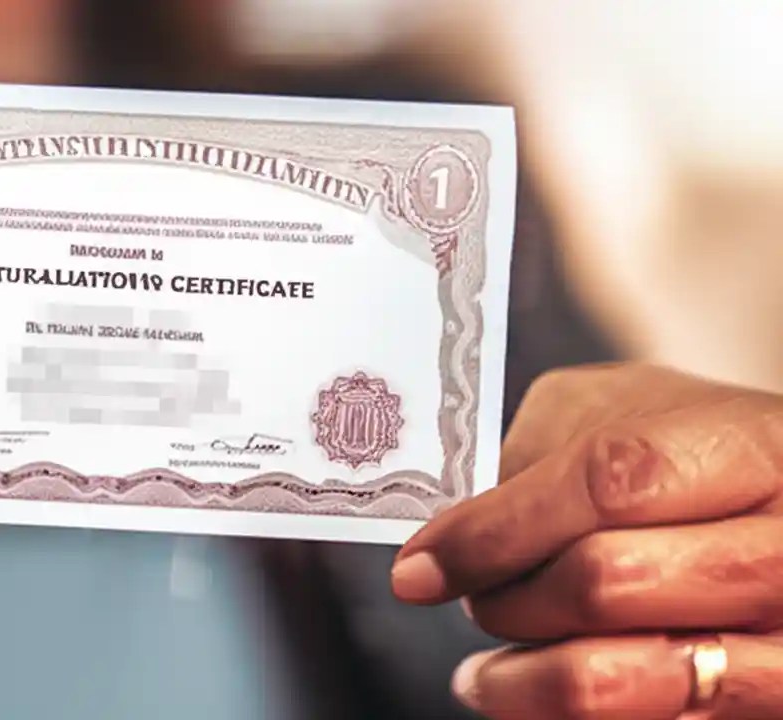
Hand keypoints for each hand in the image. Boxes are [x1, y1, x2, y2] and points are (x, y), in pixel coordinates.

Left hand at [390, 363, 782, 718]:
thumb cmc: (701, 452)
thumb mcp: (632, 408)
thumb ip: (548, 445)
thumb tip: (461, 524)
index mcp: (751, 447)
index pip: (607, 482)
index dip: (496, 528)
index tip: (420, 565)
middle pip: (606, 581)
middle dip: (507, 599)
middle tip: (470, 599)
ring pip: (629, 679)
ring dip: (526, 682)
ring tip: (483, 677)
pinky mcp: (774, 703)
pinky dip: (573, 718)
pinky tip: (538, 698)